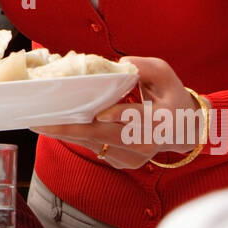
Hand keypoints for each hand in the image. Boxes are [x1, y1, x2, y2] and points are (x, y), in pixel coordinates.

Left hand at [31, 56, 204, 169]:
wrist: (187, 130)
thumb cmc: (173, 96)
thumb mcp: (165, 74)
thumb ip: (143, 67)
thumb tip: (120, 64)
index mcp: (159, 121)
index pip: (133, 120)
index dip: (112, 117)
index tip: (91, 114)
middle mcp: (145, 143)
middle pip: (102, 136)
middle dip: (69, 130)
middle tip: (39, 123)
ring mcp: (134, 157)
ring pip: (95, 144)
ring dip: (67, 134)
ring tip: (40, 123)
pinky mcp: (125, 162)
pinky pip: (97, 148)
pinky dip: (79, 137)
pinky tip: (60, 127)